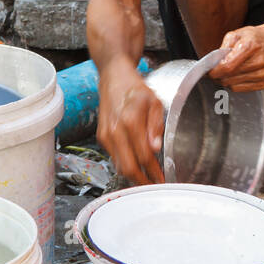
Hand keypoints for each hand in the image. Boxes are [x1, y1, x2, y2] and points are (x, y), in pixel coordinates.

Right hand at [96, 64, 165, 185]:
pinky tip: (136, 163)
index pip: (144, 156)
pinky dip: (125, 164)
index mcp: (131, 121)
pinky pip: (114, 157)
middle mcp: (115, 131)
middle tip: (153, 185)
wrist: (113, 78)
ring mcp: (106, 135)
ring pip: (119, 166)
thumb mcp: (155, 102)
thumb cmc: (136, 89)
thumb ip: (156, 126)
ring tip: (147, 177)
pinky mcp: (101, 137)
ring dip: (133, 175)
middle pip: (128, 167)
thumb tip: (156, 148)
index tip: (161, 179)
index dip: (153, 171)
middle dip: (142, 181)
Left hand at [208, 18, 263, 92]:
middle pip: (229, 77)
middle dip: (218, 76)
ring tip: (228, 71)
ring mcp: (263, 74)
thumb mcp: (237, 34)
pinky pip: (241, 89)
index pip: (227, 66)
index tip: (208, 71)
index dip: (214, 71)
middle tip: (216, 70)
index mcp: (250, 46)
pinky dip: (235, 84)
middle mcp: (259, 62)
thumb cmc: (256, 38)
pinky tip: (237, 75)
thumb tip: (213, 62)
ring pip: (233, 85)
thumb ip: (223, 48)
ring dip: (226, 80)